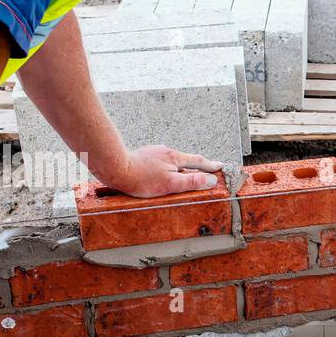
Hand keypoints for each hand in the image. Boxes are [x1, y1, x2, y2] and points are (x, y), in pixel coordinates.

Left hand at [102, 145, 223, 198]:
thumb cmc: (142, 179)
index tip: (220, 167)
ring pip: (172, 161)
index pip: (198, 162)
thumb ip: (192, 182)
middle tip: (207, 169)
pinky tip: (161, 173)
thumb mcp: (171, 184)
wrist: (115, 168)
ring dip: (180, 167)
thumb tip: (211, 180)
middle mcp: (165, 152)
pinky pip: (160, 162)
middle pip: (186, 160)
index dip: (210, 166)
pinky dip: (167, 167)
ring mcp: (153, 153)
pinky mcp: (143, 157)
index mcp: (175, 158)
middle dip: (197, 165)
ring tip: (184, 174)